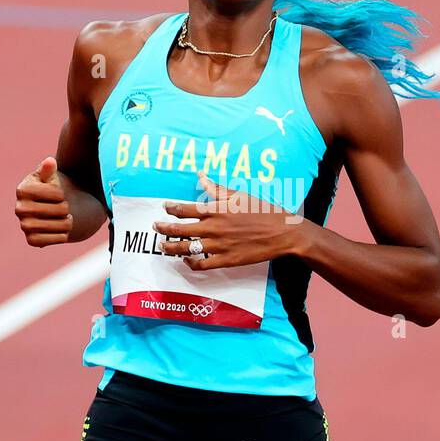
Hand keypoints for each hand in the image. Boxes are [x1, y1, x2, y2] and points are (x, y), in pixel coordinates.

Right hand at [15, 156, 72, 246]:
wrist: (48, 209)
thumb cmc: (49, 189)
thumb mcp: (49, 177)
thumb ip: (49, 170)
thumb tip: (50, 161)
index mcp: (22, 190)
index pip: (57, 193)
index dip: (62, 193)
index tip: (58, 194)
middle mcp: (19, 209)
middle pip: (60, 209)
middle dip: (66, 207)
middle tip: (64, 207)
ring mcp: (24, 225)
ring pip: (60, 225)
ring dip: (68, 222)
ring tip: (66, 218)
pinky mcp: (32, 240)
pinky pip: (55, 239)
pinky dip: (63, 235)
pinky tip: (60, 229)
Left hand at [152, 171, 304, 269]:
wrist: (283, 233)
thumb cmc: (264, 211)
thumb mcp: (240, 196)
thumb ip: (217, 189)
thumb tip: (200, 176)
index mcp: (217, 210)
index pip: (185, 209)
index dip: (171, 208)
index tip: (165, 207)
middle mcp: (214, 228)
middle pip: (180, 229)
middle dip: (164, 228)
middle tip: (156, 227)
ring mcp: (219, 246)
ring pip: (186, 248)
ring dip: (171, 247)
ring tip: (163, 246)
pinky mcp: (226, 260)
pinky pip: (201, 264)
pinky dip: (190, 263)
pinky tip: (186, 260)